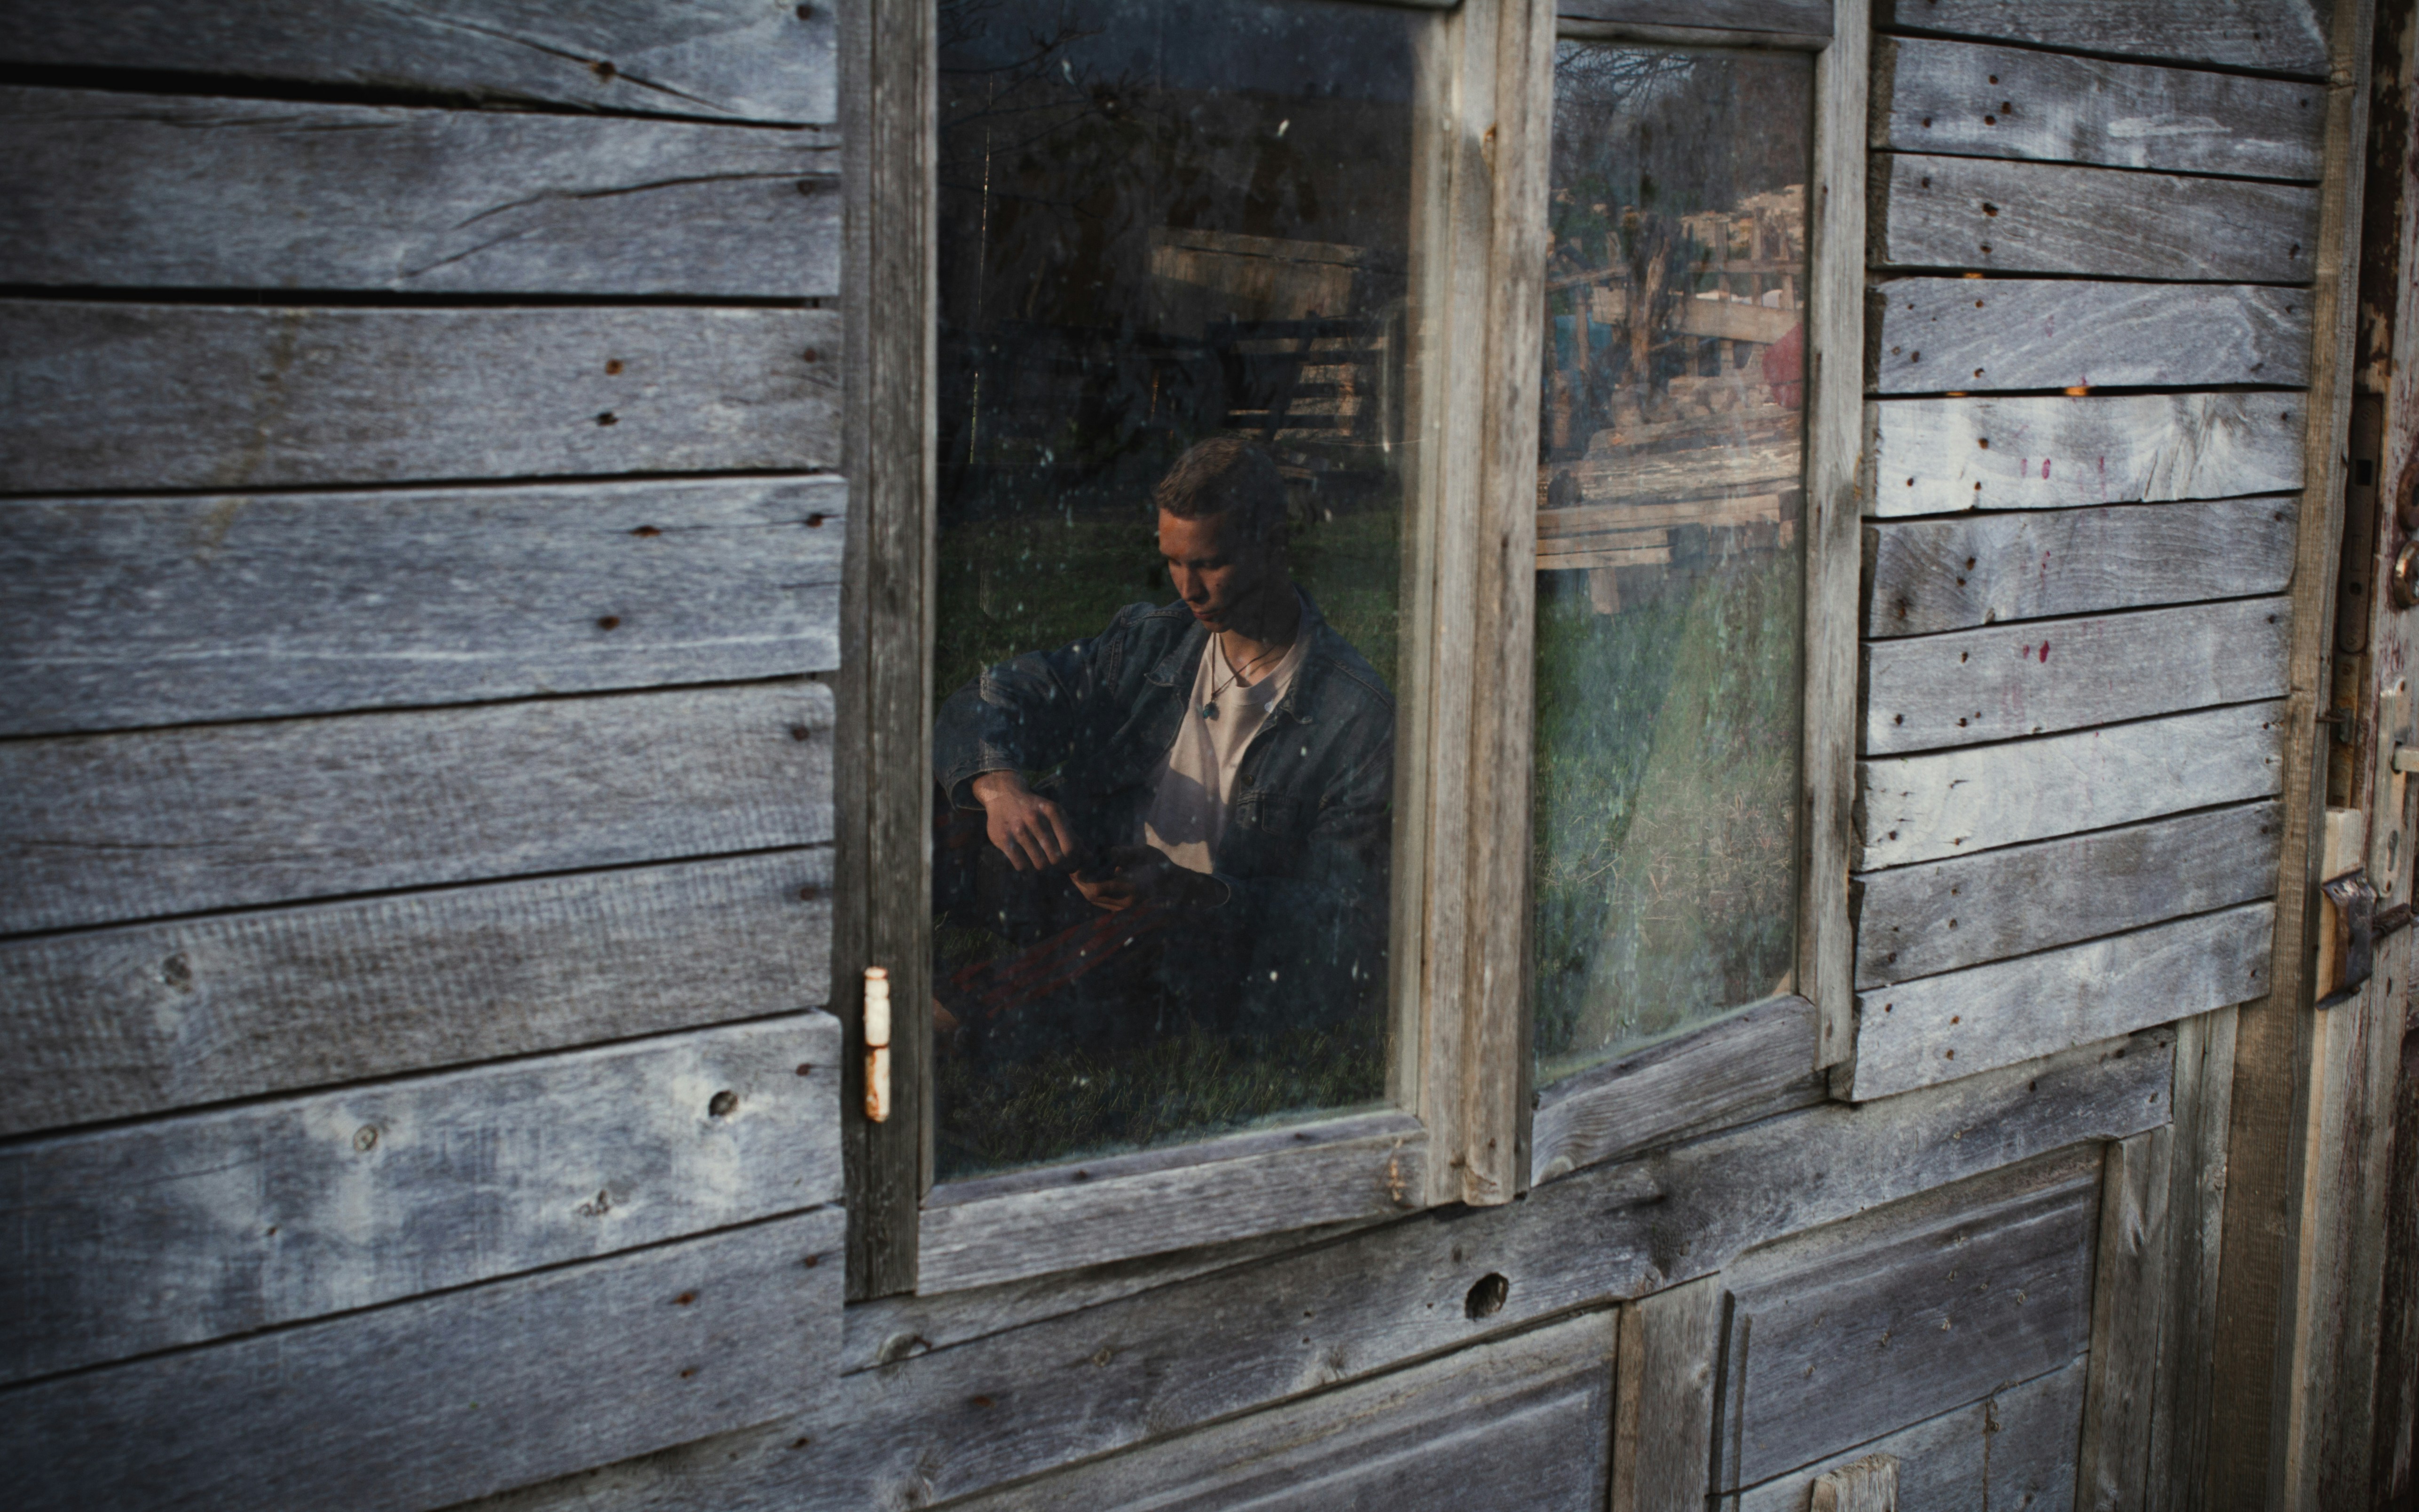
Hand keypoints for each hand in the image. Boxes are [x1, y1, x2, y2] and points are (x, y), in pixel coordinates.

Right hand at [969, 770, 1078, 871]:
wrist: (1003, 795)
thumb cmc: (1035, 809)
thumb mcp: (1055, 815)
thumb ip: (1072, 836)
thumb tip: (1089, 858)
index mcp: (1053, 811)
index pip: (1071, 847)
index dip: (1074, 860)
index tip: (1071, 863)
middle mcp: (1035, 818)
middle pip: (1057, 858)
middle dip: (1059, 865)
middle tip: (1057, 865)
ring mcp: (1017, 829)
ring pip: (1040, 864)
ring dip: (1043, 866)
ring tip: (1042, 860)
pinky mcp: (1002, 838)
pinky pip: (1021, 865)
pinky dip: (1026, 866)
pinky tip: (1026, 858)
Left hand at [1071, 846, 1215, 912]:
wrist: (1176, 886)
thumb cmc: (1161, 865)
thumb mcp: (1145, 854)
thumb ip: (1126, 853)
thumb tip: (1108, 851)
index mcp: (1131, 887)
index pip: (1098, 887)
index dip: (1084, 878)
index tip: (1076, 867)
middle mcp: (1127, 901)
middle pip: (1093, 896)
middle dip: (1080, 883)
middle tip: (1071, 869)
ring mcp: (1125, 908)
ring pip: (1096, 901)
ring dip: (1084, 888)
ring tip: (1076, 874)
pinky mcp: (1124, 909)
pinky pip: (1103, 902)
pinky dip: (1094, 892)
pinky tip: (1090, 880)